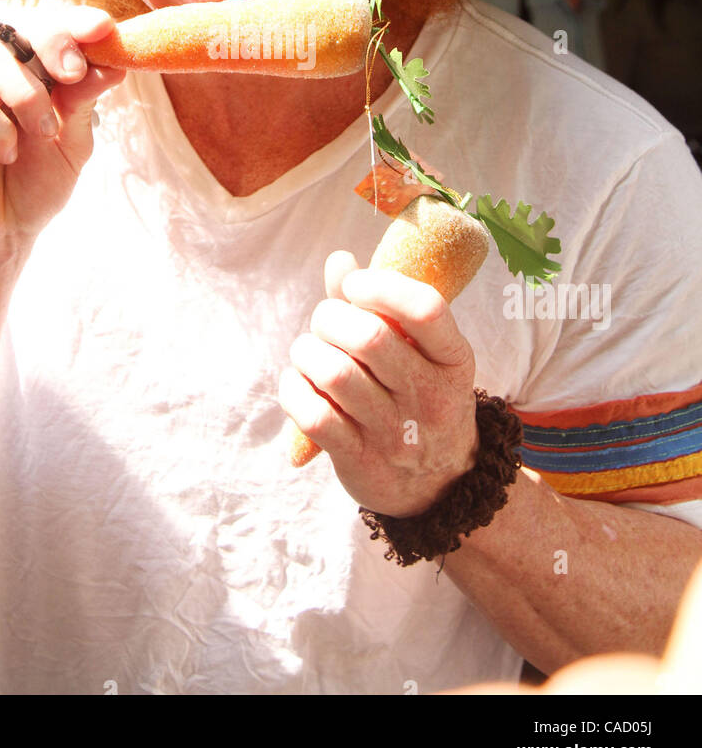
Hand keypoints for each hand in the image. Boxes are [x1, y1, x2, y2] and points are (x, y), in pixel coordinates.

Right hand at [0, 3, 126, 253]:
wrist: (0, 234)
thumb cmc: (35, 182)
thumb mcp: (72, 141)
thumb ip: (83, 101)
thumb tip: (113, 63)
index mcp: (24, 63)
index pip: (46, 23)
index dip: (73, 21)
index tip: (102, 29)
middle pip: (13, 26)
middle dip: (51, 42)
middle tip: (72, 72)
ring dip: (26, 94)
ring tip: (42, 132)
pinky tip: (5, 154)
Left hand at [279, 250, 479, 516]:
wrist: (440, 486)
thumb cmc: (420, 398)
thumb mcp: (422, 355)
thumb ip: (380, 307)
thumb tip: (339, 261)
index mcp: (454, 360)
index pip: (426, 309)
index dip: (382, 286)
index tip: (355, 285)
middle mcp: (432, 397)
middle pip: (369, 337)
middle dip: (330, 318)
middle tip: (325, 322)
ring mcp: (397, 434)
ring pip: (335, 374)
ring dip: (307, 352)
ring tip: (308, 352)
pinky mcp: (362, 461)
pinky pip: (314, 416)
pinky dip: (294, 389)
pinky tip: (297, 382)